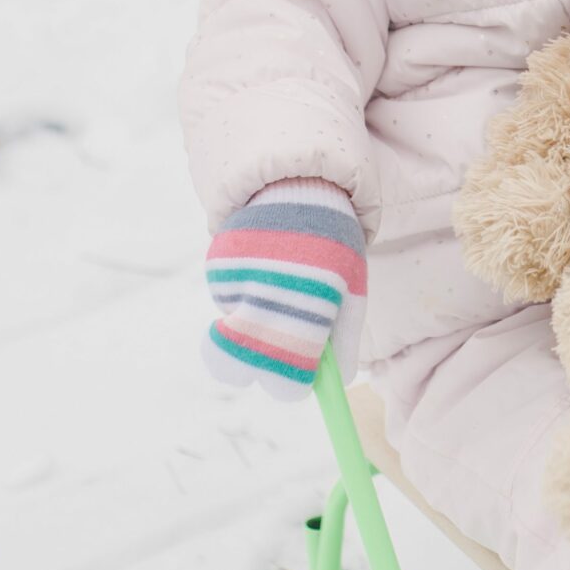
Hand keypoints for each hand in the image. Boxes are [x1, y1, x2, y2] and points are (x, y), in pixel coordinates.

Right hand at [203, 177, 367, 398]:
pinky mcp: (218, 263)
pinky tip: (261, 262)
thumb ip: (344, 338)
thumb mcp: (351, 287)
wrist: (300, 184)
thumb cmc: (332, 246)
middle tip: (271, 347)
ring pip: (232, 329)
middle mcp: (273, 291)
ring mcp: (240, 277)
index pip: (289, 370)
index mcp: (317, 299)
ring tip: (277, 280)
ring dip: (249, 319)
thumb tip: (337, 384)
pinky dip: (240, 291)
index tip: (295, 381)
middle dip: (254, 365)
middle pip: (241, 364)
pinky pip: (224, 298)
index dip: (290, 385)